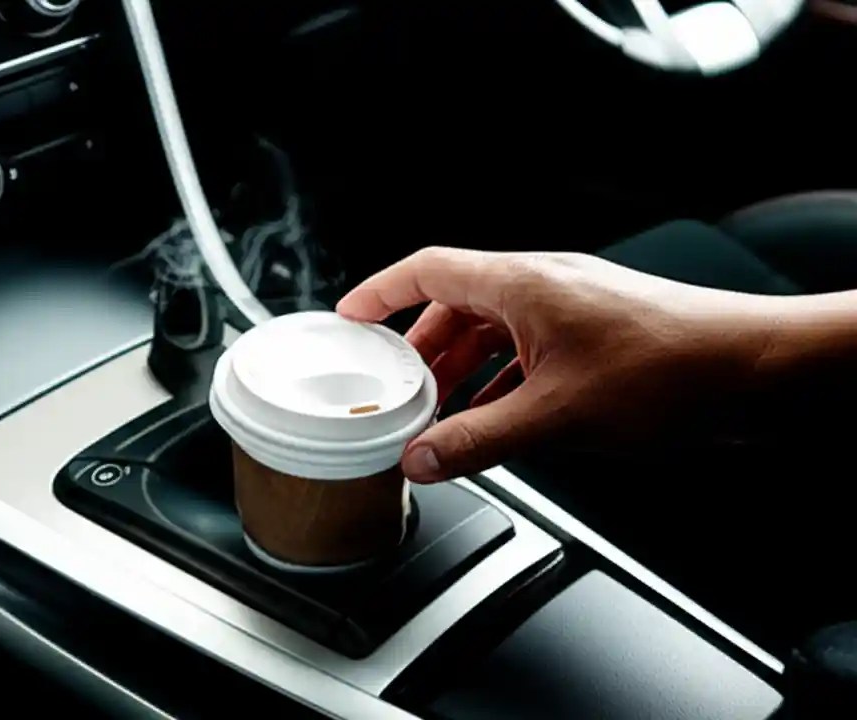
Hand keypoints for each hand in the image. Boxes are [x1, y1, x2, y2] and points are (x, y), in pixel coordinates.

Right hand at [336, 248, 775, 482]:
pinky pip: (530, 348)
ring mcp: (573, 307)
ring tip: (444, 412)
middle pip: (458, 304)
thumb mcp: (554, 416)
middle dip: (422, 350)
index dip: (381, 293)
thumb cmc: (669, 370)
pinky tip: (501, 417)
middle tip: (398, 388)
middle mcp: (544, 285)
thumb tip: (423, 458)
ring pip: (496, 330)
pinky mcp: (597, 333)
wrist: (755, 369)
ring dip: (465, 369)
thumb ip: (478, 441)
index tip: (349, 318)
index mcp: (522, 284)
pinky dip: (504, 380)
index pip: (428, 270)